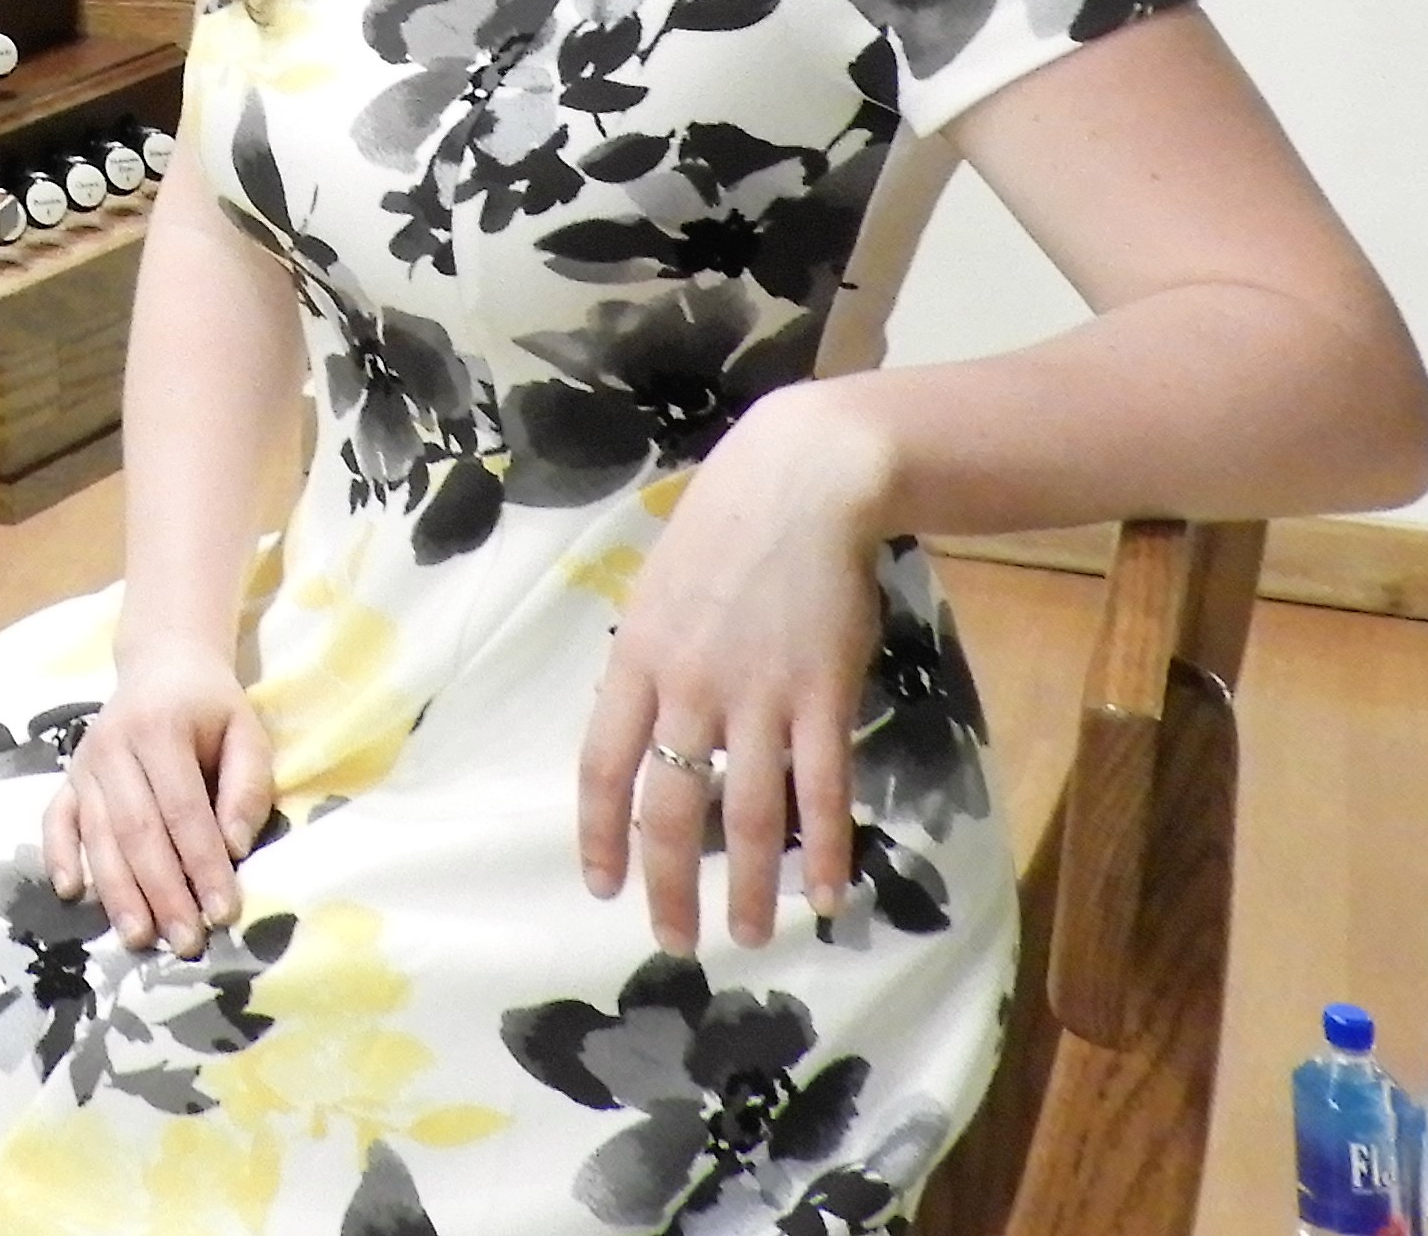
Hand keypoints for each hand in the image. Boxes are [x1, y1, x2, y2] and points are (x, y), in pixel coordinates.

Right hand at [44, 651, 276, 952]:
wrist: (162, 664)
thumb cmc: (211, 707)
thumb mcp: (246, 732)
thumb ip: (248, 787)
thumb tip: (234, 848)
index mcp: (160, 728)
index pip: (183, 809)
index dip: (203, 864)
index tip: (223, 913)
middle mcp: (113, 745)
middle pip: (137, 830)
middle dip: (162, 892)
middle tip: (186, 943)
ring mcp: (85, 762)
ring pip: (98, 835)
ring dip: (117, 891)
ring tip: (138, 938)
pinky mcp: (69, 777)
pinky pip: (56, 819)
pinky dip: (57, 855)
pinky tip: (68, 892)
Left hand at [578, 383, 895, 954]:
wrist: (801, 484)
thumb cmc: (723, 533)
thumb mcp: (658, 595)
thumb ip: (649, 666)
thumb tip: (642, 733)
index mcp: (638, 661)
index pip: (602, 767)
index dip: (599, 835)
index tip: (601, 886)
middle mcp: (689, 688)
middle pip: (668, 808)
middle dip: (667, 886)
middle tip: (675, 942)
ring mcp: (759, 696)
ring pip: (746, 815)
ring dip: (746, 887)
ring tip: (747, 936)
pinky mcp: (823, 696)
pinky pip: (821, 790)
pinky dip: (825, 850)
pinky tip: (828, 895)